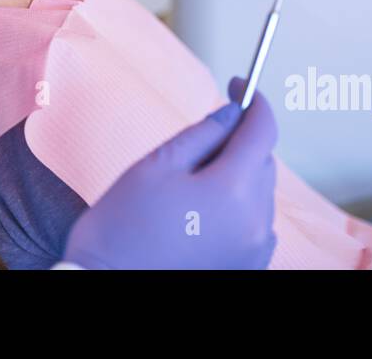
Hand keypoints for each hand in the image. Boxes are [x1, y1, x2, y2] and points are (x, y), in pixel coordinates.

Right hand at [62, 77, 278, 268]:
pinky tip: (202, 210)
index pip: (263, 131)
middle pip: (263, 161)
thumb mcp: (156, 165)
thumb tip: (232, 113)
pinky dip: (239, 206)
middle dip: (239, 140)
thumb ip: (202, 133)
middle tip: (201, 138)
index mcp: (233, 191)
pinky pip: (255, 222)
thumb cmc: (121, 228)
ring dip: (238, 175)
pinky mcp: (248, 267)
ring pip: (260, 192)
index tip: (238, 86)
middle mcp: (255, 223)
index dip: (253, 101)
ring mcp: (254, 250)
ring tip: (191, 184)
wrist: (108, 286)